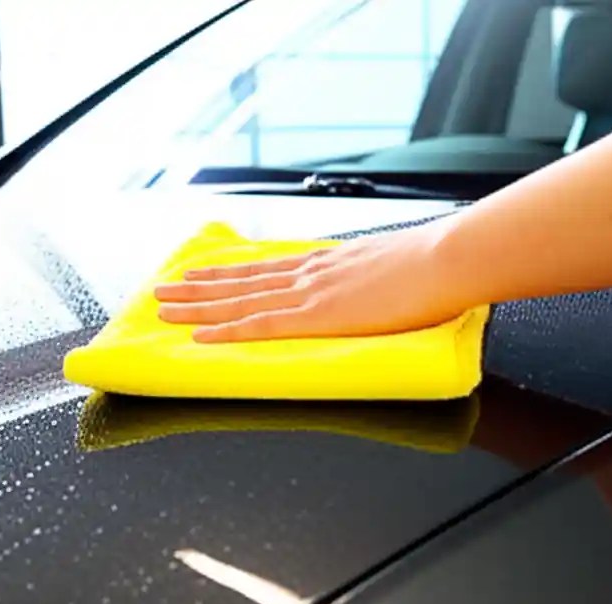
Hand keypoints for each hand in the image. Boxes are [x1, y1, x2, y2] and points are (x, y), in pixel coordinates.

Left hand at [154, 221, 476, 342]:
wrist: (448, 258)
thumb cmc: (435, 264)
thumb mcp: (394, 265)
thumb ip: (373, 278)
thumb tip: (375, 288)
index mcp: (329, 262)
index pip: (267, 268)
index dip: (231, 273)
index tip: (203, 274)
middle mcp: (310, 273)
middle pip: (242, 282)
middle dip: (199, 289)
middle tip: (163, 290)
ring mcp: (309, 293)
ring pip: (239, 301)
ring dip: (198, 306)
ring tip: (165, 307)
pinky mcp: (316, 316)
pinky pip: (259, 326)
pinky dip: (226, 331)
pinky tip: (199, 336)